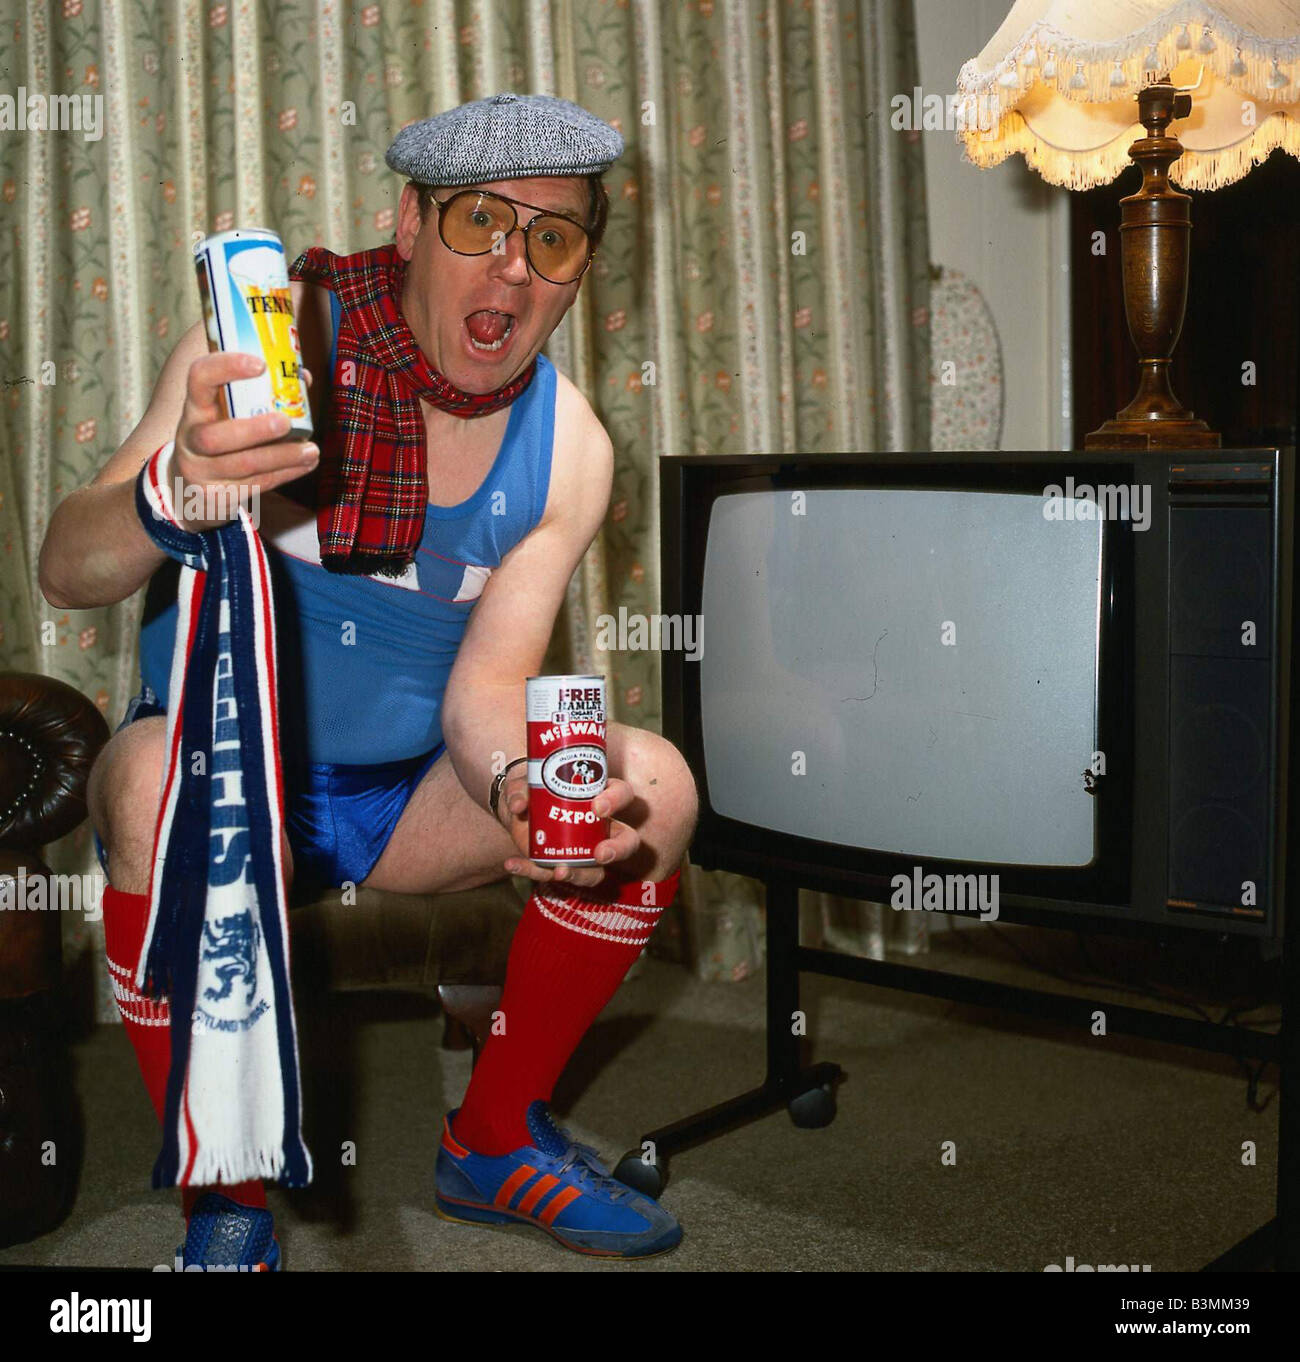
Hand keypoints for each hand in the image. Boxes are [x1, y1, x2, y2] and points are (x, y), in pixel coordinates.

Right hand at [171, 352, 317, 532]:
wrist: (189, 489)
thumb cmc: (219, 439)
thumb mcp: (223, 414)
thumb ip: (257, 394)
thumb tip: (302, 377)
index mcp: (194, 408)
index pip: (199, 378)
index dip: (226, 367)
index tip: (260, 364)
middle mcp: (190, 439)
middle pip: (214, 436)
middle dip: (254, 429)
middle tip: (286, 421)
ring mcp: (201, 471)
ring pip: (242, 465)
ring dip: (282, 457)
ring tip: (311, 450)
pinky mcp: (217, 496)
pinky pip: (256, 484)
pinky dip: (286, 473)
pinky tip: (306, 464)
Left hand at [496, 770, 640, 888]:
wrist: (515, 810)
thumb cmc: (532, 789)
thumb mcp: (523, 784)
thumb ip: (519, 791)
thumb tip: (519, 805)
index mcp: (599, 795)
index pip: (623, 794)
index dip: (616, 801)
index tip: (597, 807)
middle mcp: (600, 827)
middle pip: (627, 840)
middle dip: (618, 849)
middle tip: (599, 854)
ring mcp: (584, 851)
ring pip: (598, 871)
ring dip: (580, 875)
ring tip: (559, 872)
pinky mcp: (563, 866)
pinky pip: (555, 875)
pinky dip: (532, 871)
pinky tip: (513, 864)